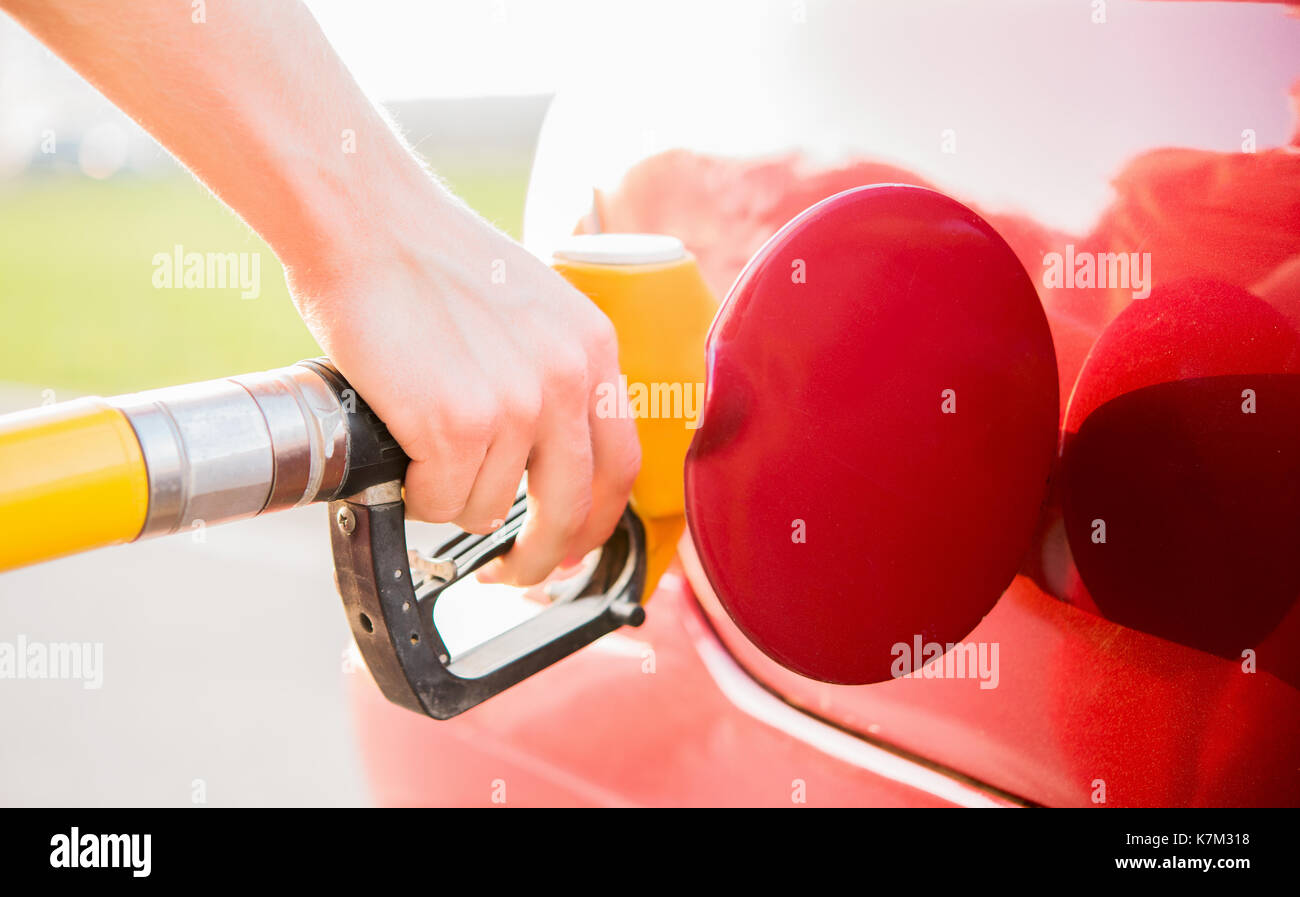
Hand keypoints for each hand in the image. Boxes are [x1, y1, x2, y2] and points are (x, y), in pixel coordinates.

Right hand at [289, 188, 640, 585]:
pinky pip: (441, 500)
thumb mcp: (528, 308)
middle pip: (574, 506)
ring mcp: (515, 405)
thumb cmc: (428, 260)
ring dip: (454, 502)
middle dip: (542, 556)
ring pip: (490, 506)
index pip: (621, 463)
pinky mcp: (456, 424)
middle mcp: (566, 379)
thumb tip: (546, 457)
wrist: (365, 223)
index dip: (598, 519)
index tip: (575, 543)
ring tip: (423, 461)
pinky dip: (417, 495)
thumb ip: (550, 374)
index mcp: (592, 349)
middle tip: (514, 572)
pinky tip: (402, 458)